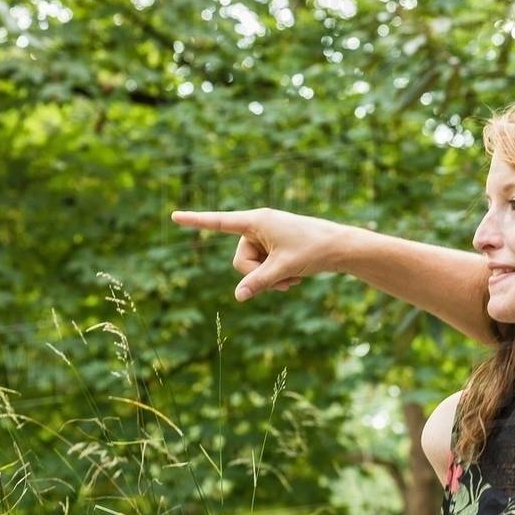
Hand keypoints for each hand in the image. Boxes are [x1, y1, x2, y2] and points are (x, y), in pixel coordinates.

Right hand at [171, 208, 345, 301]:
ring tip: (292, 278)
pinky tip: (294, 278)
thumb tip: (238, 297)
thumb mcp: (284, 269)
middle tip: (283, 277)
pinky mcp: (274, 248)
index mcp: (257, 221)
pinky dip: (275, 278)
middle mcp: (258, 226)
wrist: (340, 248)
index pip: (219, 222)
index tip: (174, 217)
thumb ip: (259, 283)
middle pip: (239, 261)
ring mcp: (266, 238)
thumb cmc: (314, 250)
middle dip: (257, 275)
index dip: (196, 221)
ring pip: (251, 269)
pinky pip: (262, 269)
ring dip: (269, 280)